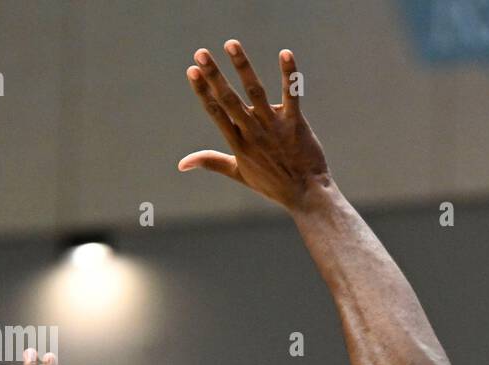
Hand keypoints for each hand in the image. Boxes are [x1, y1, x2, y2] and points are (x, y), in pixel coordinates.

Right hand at [178, 40, 329, 209]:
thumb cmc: (273, 184)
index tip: (192, 71)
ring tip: (231, 44)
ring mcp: (274, 127)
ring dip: (242, 67)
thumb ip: (211, 161)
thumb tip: (181, 164)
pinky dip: (289, 75)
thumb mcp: (239, 174)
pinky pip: (291, 96)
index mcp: (238, 143)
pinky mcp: (295, 124)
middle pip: (229, 100)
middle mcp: (253, 133)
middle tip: (201, 53)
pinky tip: (286, 54)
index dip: (203, 92)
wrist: (307, 195)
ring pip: (255, 93)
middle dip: (214, 76)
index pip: (216, 113)